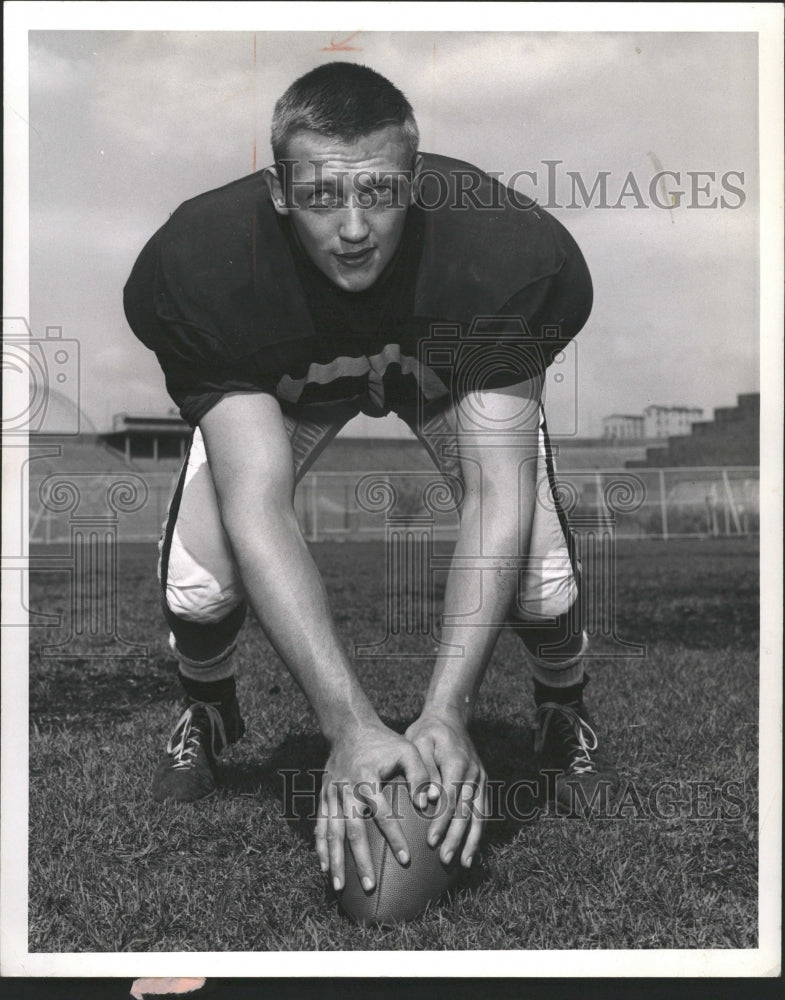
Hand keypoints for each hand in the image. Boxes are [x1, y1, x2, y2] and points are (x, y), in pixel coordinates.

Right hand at [315, 722, 429, 892]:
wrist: (350, 728)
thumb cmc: (384, 741)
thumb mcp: (407, 749)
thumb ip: (420, 774)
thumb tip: (428, 802)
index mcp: (367, 779)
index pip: (382, 814)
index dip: (394, 837)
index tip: (405, 860)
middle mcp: (346, 789)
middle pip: (352, 831)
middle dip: (360, 861)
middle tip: (370, 886)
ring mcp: (331, 794)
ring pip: (331, 833)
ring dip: (335, 861)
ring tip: (340, 886)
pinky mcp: (324, 796)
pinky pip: (320, 826)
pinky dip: (321, 847)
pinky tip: (325, 867)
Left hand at [405, 708, 486, 867]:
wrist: (449, 717)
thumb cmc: (427, 731)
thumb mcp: (418, 742)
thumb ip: (423, 771)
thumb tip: (427, 801)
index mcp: (458, 763)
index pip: (450, 799)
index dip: (442, 822)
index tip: (431, 841)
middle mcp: (474, 773)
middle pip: (466, 811)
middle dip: (456, 837)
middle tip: (444, 859)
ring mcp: (481, 778)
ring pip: (480, 814)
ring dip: (472, 840)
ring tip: (464, 863)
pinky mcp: (482, 782)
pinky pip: (483, 809)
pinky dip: (479, 830)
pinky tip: (472, 849)